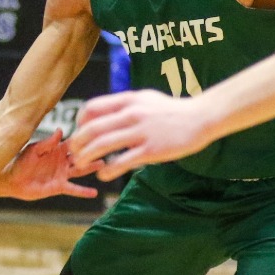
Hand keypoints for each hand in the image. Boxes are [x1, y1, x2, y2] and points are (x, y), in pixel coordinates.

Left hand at [5, 129, 101, 200]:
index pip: (73, 142)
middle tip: (106, 146)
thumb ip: (48, 142)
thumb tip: (60, 130)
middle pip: (81, 155)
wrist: (11, 179)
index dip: (84, 138)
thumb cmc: (19, 161)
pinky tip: (94, 193)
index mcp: (56, 149)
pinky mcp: (58, 187)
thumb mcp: (34, 149)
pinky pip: (73, 189)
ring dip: (91, 167)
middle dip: (92, 151)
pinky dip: (83, 191)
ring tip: (104, 164)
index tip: (96, 132)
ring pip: (80, 170)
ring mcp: (61, 174)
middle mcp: (61, 161)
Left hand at [68, 90, 212, 180]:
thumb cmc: (170, 109)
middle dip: (77, 143)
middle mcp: (132, 114)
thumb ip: (122, 104)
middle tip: (73, 153)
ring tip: (81, 165)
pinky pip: (123, 161)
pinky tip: (103, 175)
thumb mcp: (144, 98)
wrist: (201, 117)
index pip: (92, 108)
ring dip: (87, 157)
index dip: (80, 122)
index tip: (78, 132)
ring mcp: (142, 132)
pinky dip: (108, 170)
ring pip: (103, 145)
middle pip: (93, 129)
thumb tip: (99, 112)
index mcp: (128, 100)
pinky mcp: (152, 150)